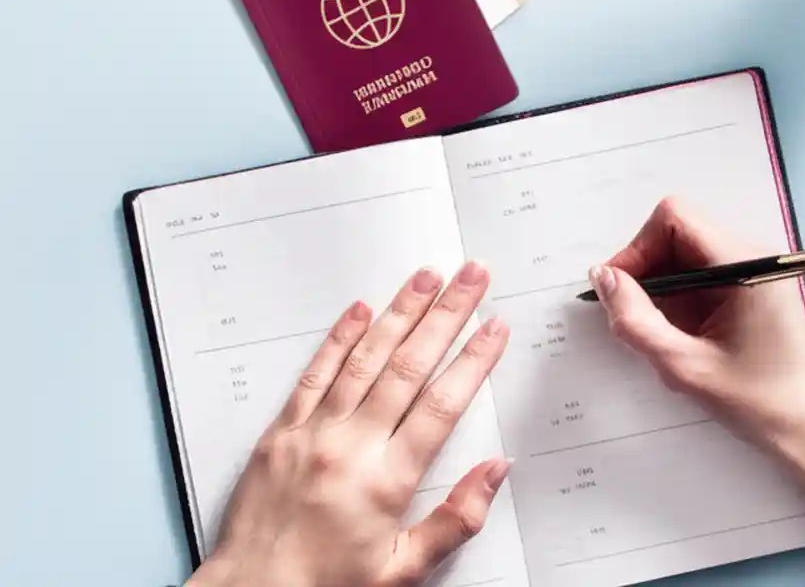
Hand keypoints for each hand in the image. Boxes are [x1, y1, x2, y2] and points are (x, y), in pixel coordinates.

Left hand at [189, 263, 509, 586]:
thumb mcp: (403, 569)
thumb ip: (455, 519)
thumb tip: (494, 472)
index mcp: (386, 481)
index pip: (443, 404)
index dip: (474, 360)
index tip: (495, 328)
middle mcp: (350, 448)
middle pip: (410, 366)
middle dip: (448, 315)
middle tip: (472, 278)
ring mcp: (312, 434)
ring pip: (364, 358)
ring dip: (401, 312)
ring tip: (426, 277)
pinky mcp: (280, 433)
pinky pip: (313, 374)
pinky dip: (338, 338)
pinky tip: (361, 310)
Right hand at [588, 198, 804, 563]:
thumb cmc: (759, 403)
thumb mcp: (685, 367)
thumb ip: (637, 321)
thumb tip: (601, 278)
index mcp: (744, 264)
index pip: (675, 217)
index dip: (637, 247)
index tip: (619, 291)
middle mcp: (750, 258)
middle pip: (677, 234)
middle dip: (644, 270)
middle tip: (630, 318)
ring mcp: (751, 275)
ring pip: (684, 258)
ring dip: (659, 290)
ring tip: (657, 335)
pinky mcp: (749, 295)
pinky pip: (699, 281)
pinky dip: (677, 302)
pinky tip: (678, 339)